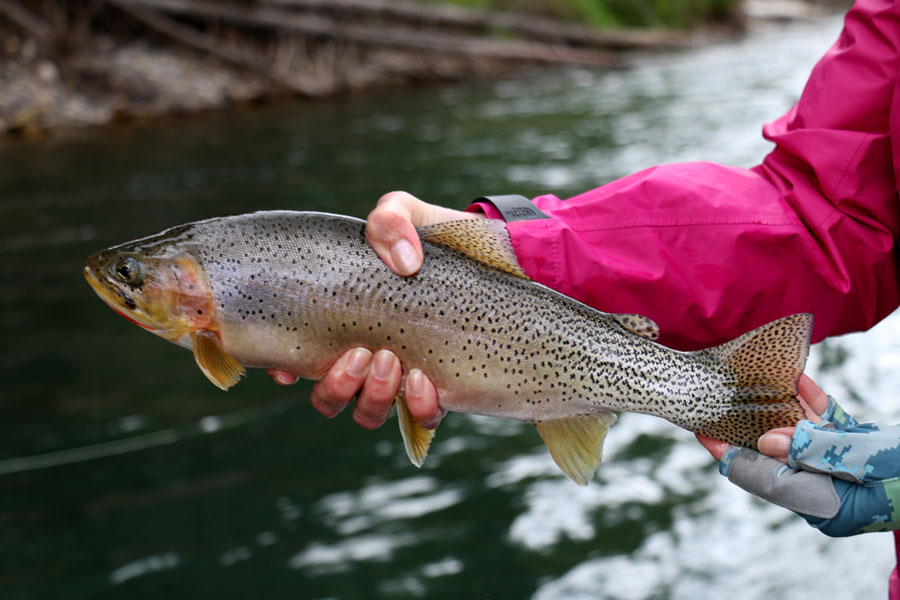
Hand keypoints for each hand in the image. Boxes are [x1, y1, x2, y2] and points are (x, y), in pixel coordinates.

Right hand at [268, 191, 482, 428]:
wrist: (493, 252)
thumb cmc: (434, 236)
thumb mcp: (406, 214)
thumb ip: (390, 220)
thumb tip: (403, 262)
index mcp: (343, 322)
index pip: (297, 359)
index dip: (282, 372)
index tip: (288, 370)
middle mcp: (366, 355)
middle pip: (329, 398)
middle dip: (337, 385)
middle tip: (361, 353)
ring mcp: (401, 376)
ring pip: (367, 413)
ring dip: (371, 397)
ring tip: (389, 361)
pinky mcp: (440, 386)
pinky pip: (421, 417)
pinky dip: (417, 406)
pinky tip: (421, 379)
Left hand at [699, 374, 899, 536]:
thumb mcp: (868, 458)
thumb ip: (816, 448)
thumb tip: (766, 440)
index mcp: (821, 505)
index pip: (761, 478)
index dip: (730, 451)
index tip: (702, 428)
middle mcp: (825, 492)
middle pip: (773, 455)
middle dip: (749, 424)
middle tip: (719, 395)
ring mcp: (842, 474)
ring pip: (798, 437)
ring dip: (779, 407)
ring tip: (750, 378)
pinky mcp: (859, 455)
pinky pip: (827, 428)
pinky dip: (814, 404)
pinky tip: (796, 375)